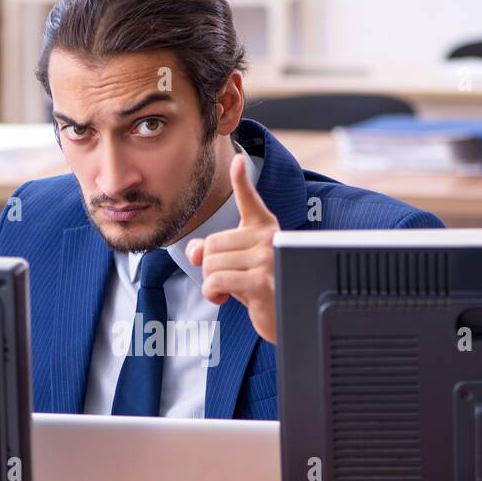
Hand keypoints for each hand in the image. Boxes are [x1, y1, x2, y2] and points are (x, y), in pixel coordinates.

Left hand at [186, 154, 278, 343]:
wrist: (287, 319)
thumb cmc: (261, 290)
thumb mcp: (237, 265)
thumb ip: (215, 252)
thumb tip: (194, 251)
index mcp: (265, 229)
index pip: (249, 200)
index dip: (242, 180)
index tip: (237, 161)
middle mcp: (268, 238)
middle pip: (213, 243)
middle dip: (210, 266)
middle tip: (228, 280)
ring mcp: (267, 258)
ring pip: (212, 263)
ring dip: (212, 283)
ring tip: (231, 290)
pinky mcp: (261, 281)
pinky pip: (216, 280)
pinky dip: (212, 293)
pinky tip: (226, 299)